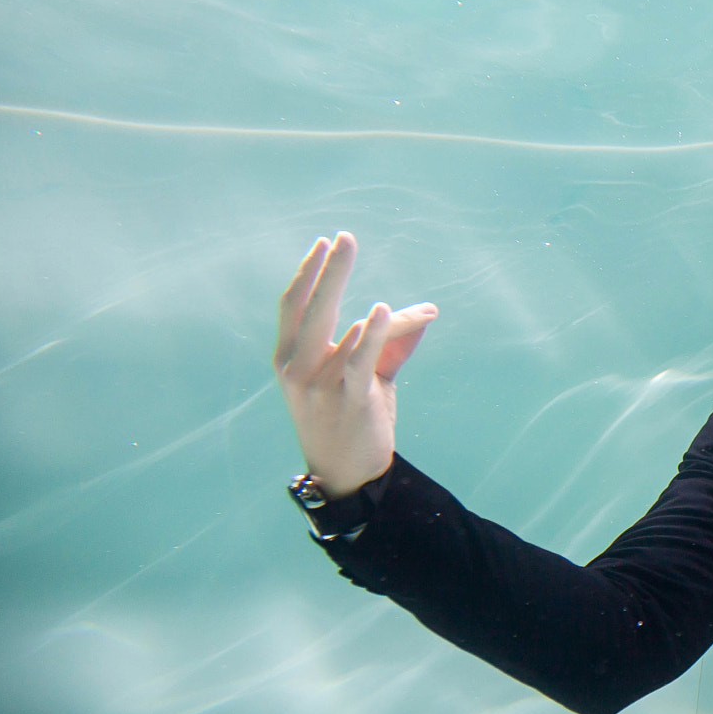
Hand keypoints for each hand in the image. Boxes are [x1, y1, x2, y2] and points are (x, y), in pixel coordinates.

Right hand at [274, 232, 436, 498]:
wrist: (350, 476)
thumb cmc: (352, 422)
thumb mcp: (364, 378)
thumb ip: (386, 347)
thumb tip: (423, 315)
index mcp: (289, 360)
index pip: (292, 307)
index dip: (306, 274)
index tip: (324, 244)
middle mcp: (297, 370)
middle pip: (309, 308)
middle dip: (327, 269)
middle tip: (343, 237)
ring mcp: (319, 385)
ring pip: (348, 330)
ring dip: (374, 307)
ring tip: (397, 288)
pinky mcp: (348, 399)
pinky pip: (359, 358)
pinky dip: (372, 331)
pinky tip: (380, 308)